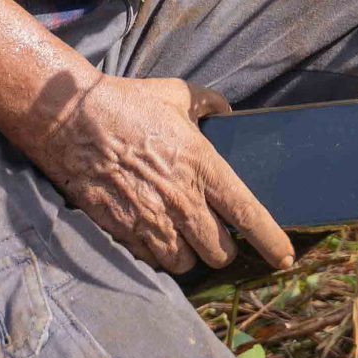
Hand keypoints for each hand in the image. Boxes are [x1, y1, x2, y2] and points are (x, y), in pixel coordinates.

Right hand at [30, 72, 294, 276]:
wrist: (72, 121)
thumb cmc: (127, 103)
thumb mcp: (176, 93)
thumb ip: (208, 103)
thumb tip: (226, 111)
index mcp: (202, 166)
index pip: (247, 214)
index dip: (271, 241)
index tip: (285, 258)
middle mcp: (182, 200)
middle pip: (219, 252)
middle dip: (222, 249)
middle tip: (215, 236)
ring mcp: (152, 220)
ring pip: (186, 263)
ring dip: (189, 254)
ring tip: (183, 236)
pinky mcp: (124, 232)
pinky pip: (152, 260)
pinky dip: (158, 254)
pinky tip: (153, 233)